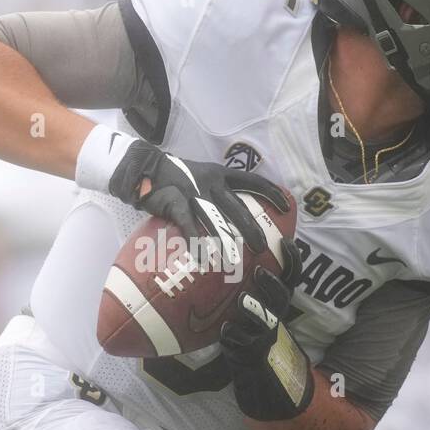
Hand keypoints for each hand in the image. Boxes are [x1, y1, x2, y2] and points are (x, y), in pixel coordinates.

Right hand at [109, 140, 288, 252]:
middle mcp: (210, 182)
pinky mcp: (175, 202)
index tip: (285, 207)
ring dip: (227, 241)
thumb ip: (217, 192)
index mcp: (219, 174)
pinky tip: (203, 258)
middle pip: (237, 208)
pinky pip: (189, 225)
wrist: (143, 168)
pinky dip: (197, 242)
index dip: (270, 193)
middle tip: (262, 248)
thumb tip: (235, 214)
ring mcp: (193, 192)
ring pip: (216, 220)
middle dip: (251, 229)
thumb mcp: (201, 177)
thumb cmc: (174, 178)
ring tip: (235, 260)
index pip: (251, 181)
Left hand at [220, 239, 312, 420]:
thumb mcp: (249, 314)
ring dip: (256, 310)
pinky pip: (243, 346)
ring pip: (265, 322)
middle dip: (272, 285)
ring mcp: (264, 340)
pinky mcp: (251, 358)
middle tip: (259, 270)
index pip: (289, 280)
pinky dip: (233, 337)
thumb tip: (218, 260)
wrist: (262, 385)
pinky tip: (225, 330)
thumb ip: (241, 292)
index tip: (288, 242)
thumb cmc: (249, 341)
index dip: (292, 262)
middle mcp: (274, 321)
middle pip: (280, 299)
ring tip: (243, 300)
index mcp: (276, 307)